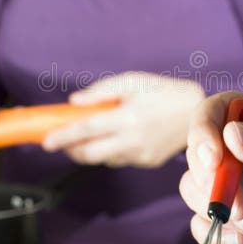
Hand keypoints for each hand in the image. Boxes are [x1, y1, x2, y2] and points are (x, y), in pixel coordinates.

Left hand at [42, 73, 203, 167]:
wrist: (197, 112)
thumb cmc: (163, 91)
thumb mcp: (134, 81)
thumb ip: (102, 91)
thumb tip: (75, 101)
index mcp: (128, 117)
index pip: (87, 129)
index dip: (63, 136)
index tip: (45, 141)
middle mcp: (133, 140)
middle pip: (90, 153)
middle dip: (70, 150)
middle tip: (60, 141)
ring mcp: (140, 154)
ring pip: (103, 159)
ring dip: (88, 150)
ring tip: (87, 135)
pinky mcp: (147, 162)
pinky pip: (119, 160)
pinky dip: (109, 151)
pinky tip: (114, 138)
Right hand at [180, 92, 242, 243]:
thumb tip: (233, 135)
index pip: (216, 111)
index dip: (204, 129)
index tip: (213, 157)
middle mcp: (241, 153)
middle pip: (198, 153)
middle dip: (210, 180)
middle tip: (240, 204)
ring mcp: (236, 188)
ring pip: (194, 189)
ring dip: (216, 209)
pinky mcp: (234, 223)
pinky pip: (203, 227)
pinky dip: (216, 236)